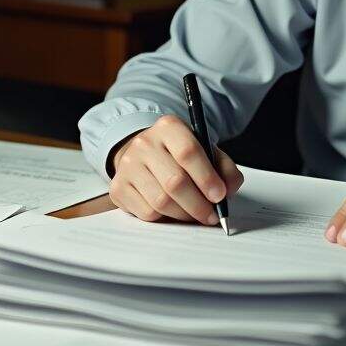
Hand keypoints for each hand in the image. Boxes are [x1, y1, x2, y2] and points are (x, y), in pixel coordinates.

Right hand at [107, 115, 243, 225]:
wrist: (146, 156)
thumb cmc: (180, 156)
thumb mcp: (206, 152)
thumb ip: (224, 168)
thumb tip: (227, 191)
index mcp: (169, 127)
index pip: (188, 152)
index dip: (206, 178)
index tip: (219, 196)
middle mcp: (144, 143)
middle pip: (174, 182)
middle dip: (198, 204)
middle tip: (211, 215)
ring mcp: (128, 165)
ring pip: (161, 201)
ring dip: (183, 215)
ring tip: (194, 214)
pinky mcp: (118, 188)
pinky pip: (146, 213)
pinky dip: (165, 218)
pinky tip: (172, 211)